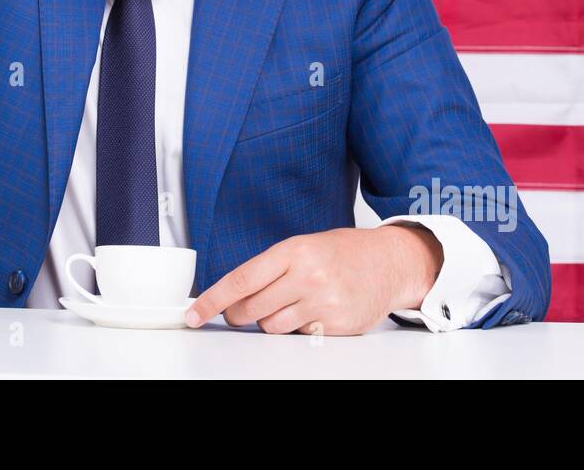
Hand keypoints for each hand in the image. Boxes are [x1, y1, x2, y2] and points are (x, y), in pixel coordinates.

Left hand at [185, 224, 442, 335]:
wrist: (389, 261)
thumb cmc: (342, 252)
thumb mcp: (302, 247)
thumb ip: (269, 269)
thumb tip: (231, 297)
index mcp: (292, 251)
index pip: (240, 281)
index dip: (211, 301)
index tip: (194, 315)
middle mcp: (306, 276)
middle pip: (250, 310)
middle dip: (241, 313)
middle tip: (247, 308)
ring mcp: (322, 303)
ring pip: (271, 327)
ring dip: (271, 321)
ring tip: (292, 302)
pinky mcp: (335, 325)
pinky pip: (298, 336)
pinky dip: (298, 328)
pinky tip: (313, 311)